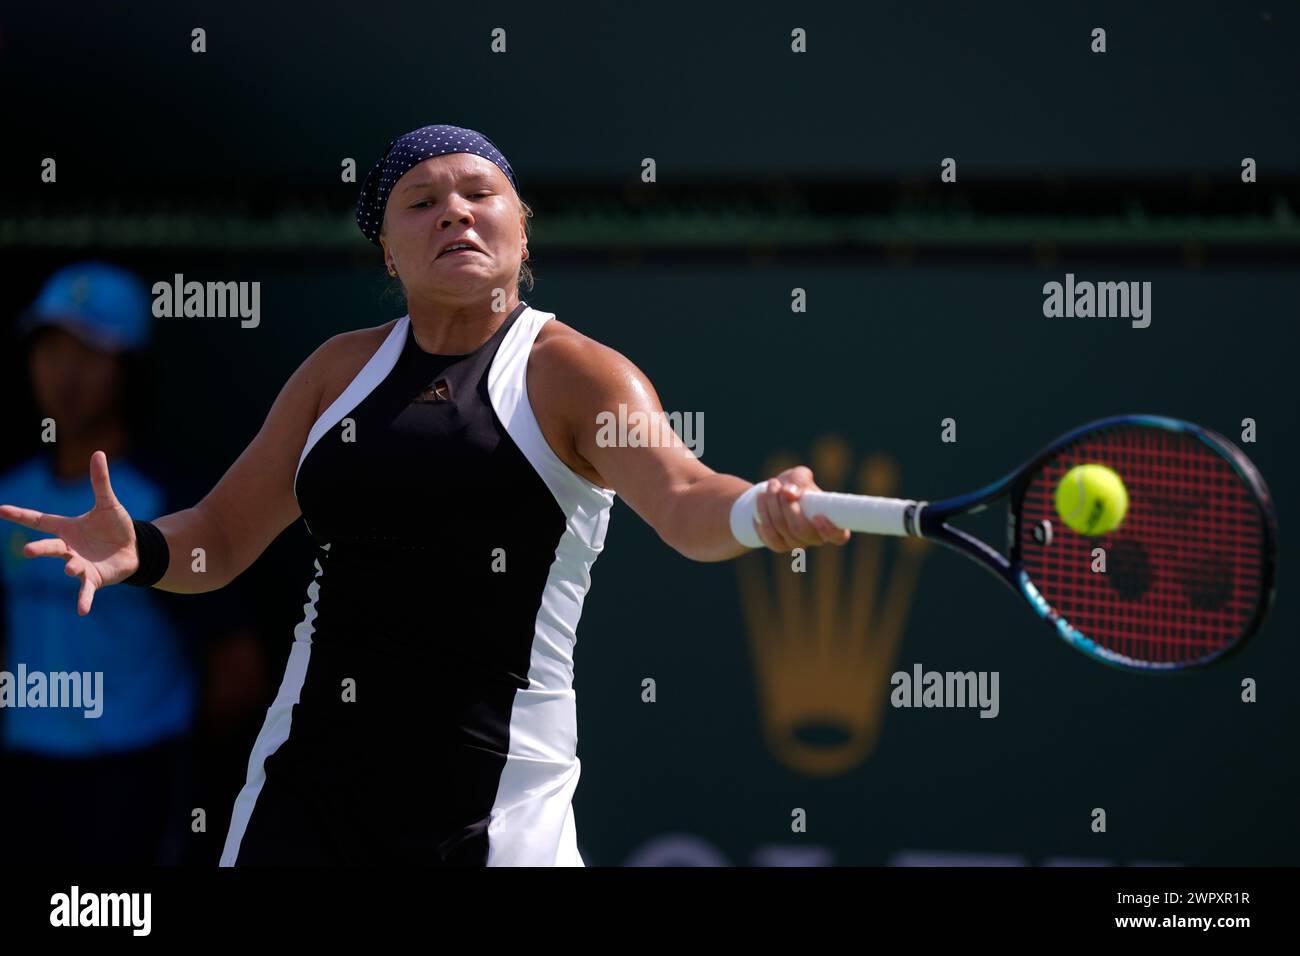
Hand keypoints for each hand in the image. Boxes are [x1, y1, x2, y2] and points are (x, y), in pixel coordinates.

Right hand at [0, 451, 138, 614]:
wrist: (134, 548)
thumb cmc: (116, 527)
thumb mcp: (108, 503)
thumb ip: (100, 482)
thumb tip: (98, 453)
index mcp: (67, 528)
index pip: (38, 520)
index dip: (20, 515)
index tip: (0, 510)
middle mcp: (68, 548)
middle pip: (50, 547)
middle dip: (39, 549)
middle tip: (27, 551)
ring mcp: (79, 565)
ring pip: (70, 567)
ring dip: (71, 568)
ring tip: (71, 569)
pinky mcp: (94, 579)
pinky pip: (86, 590)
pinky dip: (83, 599)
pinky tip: (81, 611)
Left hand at [752, 466, 850, 551]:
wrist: (773, 493)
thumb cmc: (794, 485)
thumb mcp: (799, 476)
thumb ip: (799, 480)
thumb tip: (790, 492)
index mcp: (831, 522)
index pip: (839, 537)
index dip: (830, 531)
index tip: (818, 516)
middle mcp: (816, 537)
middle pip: (802, 530)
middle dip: (788, 507)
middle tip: (781, 489)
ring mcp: (797, 544)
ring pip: (783, 530)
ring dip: (772, 506)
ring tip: (770, 486)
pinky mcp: (779, 545)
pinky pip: (769, 535)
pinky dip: (763, 515)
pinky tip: (761, 500)